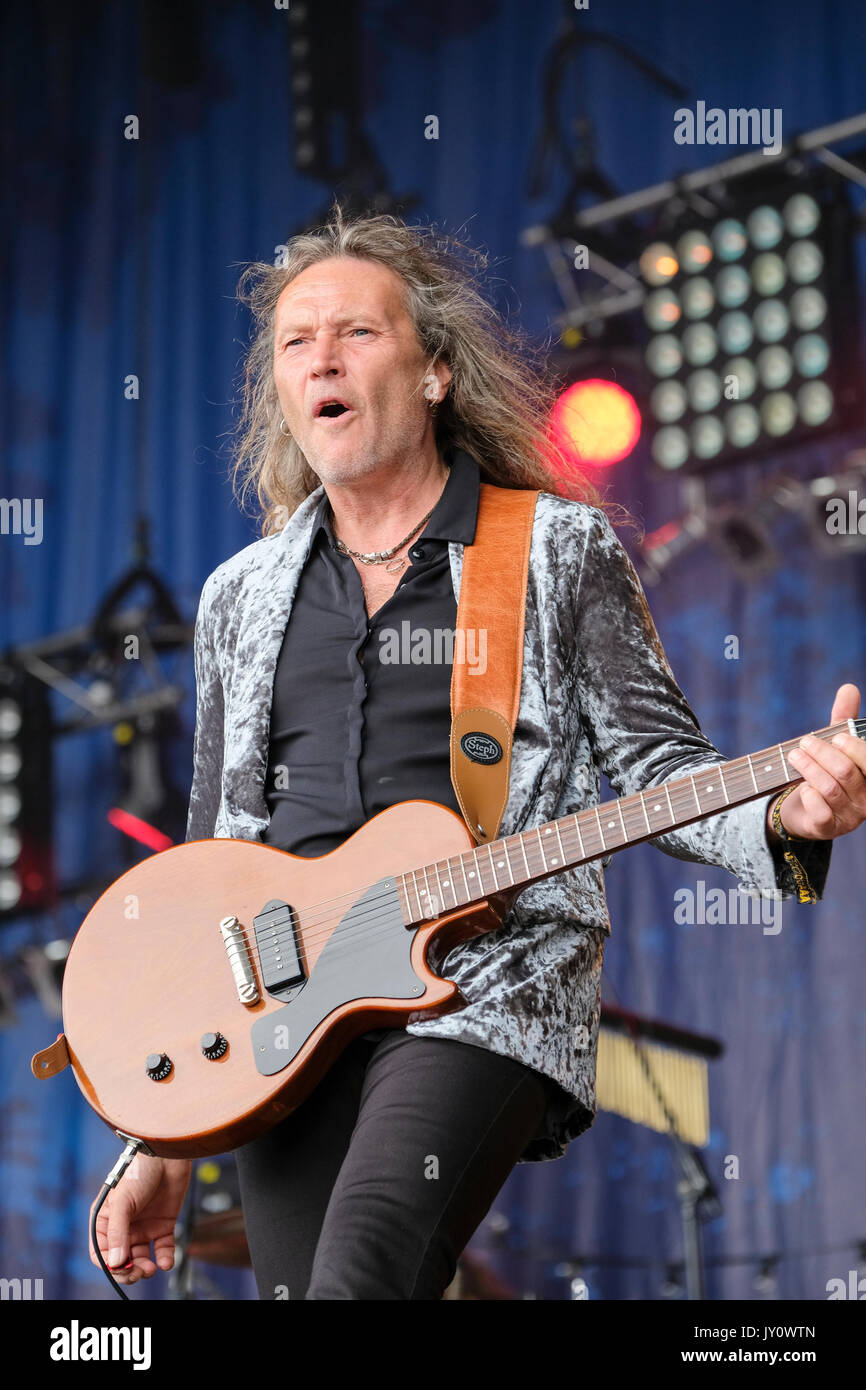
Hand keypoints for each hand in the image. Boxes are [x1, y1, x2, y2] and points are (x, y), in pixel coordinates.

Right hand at [89, 1154, 191, 1285]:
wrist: (169, 1153)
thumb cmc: (140, 1169)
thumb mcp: (123, 1200)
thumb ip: (118, 1232)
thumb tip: (116, 1262)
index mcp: (106, 1220)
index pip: (101, 1253)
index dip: (110, 1266)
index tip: (122, 1269)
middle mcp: (124, 1226)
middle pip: (121, 1260)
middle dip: (128, 1271)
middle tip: (139, 1273)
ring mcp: (144, 1226)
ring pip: (140, 1259)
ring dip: (145, 1268)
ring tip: (151, 1268)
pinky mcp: (163, 1224)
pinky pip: (162, 1249)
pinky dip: (164, 1259)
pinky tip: (164, 1262)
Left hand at [768, 683, 865, 841]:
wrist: (805, 810)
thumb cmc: (825, 773)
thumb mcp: (835, 746)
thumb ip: (843, 719)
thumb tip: (849, 687)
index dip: (854, 748)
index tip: (834, 736)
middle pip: (846, 772)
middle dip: (822, 753)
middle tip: (804, 742)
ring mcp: (849, 817)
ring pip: (829, 788)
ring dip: (808, 768)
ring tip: (794, 755)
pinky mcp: (829, 829)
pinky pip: (820, 811)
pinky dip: (808, 795)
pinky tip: (802, 786)